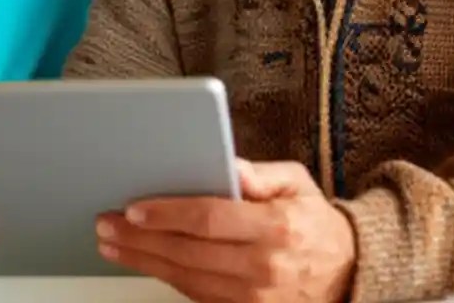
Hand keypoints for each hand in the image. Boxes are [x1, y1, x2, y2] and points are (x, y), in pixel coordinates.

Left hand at [96, 159, 355, 302]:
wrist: (347, 273)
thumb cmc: (313, 222)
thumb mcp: (296, 183)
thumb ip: (259, 174)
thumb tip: (225, 163)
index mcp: (276, 228)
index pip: (209, 219)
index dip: (167, 214)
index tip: (134, 208)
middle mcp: (263, 267)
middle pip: (187, 252)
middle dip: (140, 238)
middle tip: (107, 225)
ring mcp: (253, 297)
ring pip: (185, 279)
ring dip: (143, 260)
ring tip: (112, 244)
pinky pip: (196, 295)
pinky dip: (166, 277)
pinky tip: (144, 260)